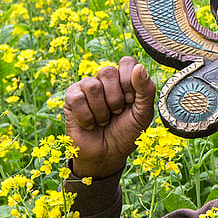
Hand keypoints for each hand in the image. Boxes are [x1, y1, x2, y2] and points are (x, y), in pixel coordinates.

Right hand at [63, 56, 156, 178]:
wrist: (108, 154)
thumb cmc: (127, 132)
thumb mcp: (143, 114)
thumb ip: (146, 90)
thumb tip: (140, 67)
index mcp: (124, 79)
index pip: (127, 62)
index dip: (130, 82)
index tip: (132, 101)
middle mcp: (104, 80)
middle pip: (108, 72)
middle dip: (116, 99)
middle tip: (117, 113)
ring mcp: (86, 87)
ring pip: (92, 86)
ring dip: (102, 111)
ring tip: (104, 121)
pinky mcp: (70, 98)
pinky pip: (77, 98)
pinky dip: (87, 117)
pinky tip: (90, 125)